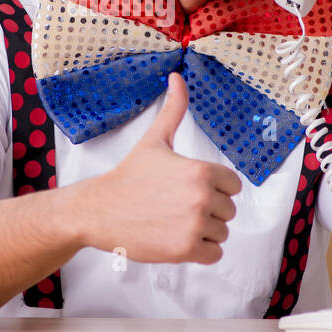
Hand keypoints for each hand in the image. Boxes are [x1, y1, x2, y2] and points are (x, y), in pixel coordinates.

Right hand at [82, 73, 239, 263]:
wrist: (99, 210)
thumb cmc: (128, 176)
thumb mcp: (155, 140)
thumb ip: (173, 109)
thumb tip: (178, 77)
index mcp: (202, 171)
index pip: (233, 185)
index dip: (214, 188)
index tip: (188, 189)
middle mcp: (202, 198)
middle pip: (228, 210)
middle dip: (208, 211)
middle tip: (177, 207)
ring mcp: (195, 226)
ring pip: (222, 233)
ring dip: (204, 232)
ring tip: (175, 222)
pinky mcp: (186, 250)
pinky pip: (214, 254)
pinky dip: (200, 251)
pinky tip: (177, 239)